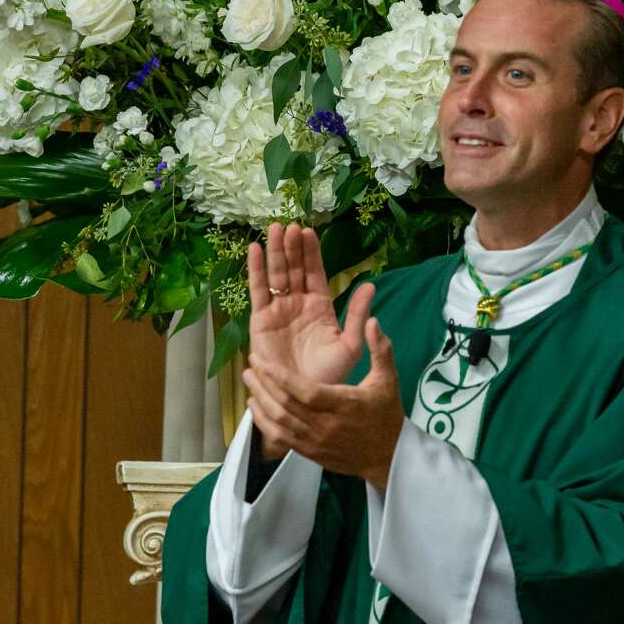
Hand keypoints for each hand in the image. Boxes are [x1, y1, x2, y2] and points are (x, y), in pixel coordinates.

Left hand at [242, 315, 402, 489]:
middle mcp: (325, 425)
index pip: (304, 391)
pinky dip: (264, 421)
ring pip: (279, 421)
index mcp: (343, 404)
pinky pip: (280, 437)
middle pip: (285, 405)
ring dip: (260, 400)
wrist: (388, 456)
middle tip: (251, 365)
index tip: (263, 361)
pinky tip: (255, 407)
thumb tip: (372, 321)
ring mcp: (315, 441)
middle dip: (264, 384)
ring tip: (249, 381)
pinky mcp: (309, 452)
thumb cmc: (387, 414)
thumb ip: (380, 349)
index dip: (280, 377)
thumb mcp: (388, 379)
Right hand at [247, 223, 375, 458]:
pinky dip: (255, 269)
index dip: (312, 253)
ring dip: (275, 251)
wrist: (305, 399)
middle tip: (289, 224)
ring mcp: (279, 310)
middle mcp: (299, 304)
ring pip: (276, 274)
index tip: (309, 231)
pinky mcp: (261, 320)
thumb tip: (370, 284)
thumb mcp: (351, 344)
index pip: (316, 273)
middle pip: (294, 268)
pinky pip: (258, 290)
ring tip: (274, 229)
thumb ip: (358, 314)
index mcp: (321, 307)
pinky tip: (253, 249)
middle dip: (292, 246)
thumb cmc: (330, 375)